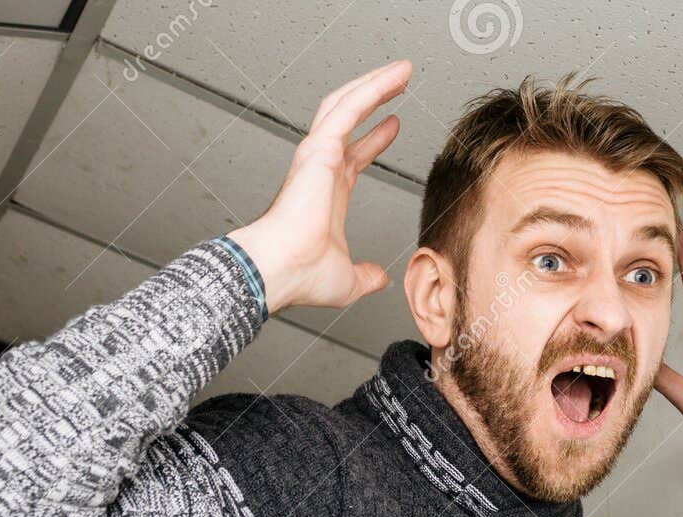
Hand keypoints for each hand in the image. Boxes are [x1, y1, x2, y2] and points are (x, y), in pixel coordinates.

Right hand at [226, 60, 411, 312]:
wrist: (280, 269)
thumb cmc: (301, 275)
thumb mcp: (348, 279)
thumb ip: (366, 276)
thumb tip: (379, 279)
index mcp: (327, 193)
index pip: (354, 156)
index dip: (374, 139)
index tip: (392, 126)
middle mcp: (320, 169)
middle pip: (348, 120)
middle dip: (373, 98)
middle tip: (398, 84)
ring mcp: (317, 155)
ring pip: (346, 104)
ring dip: (375, 84)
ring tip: (402, 70)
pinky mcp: (319, 148)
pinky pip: (349, 108)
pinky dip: (373, 89)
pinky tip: (395, 77)